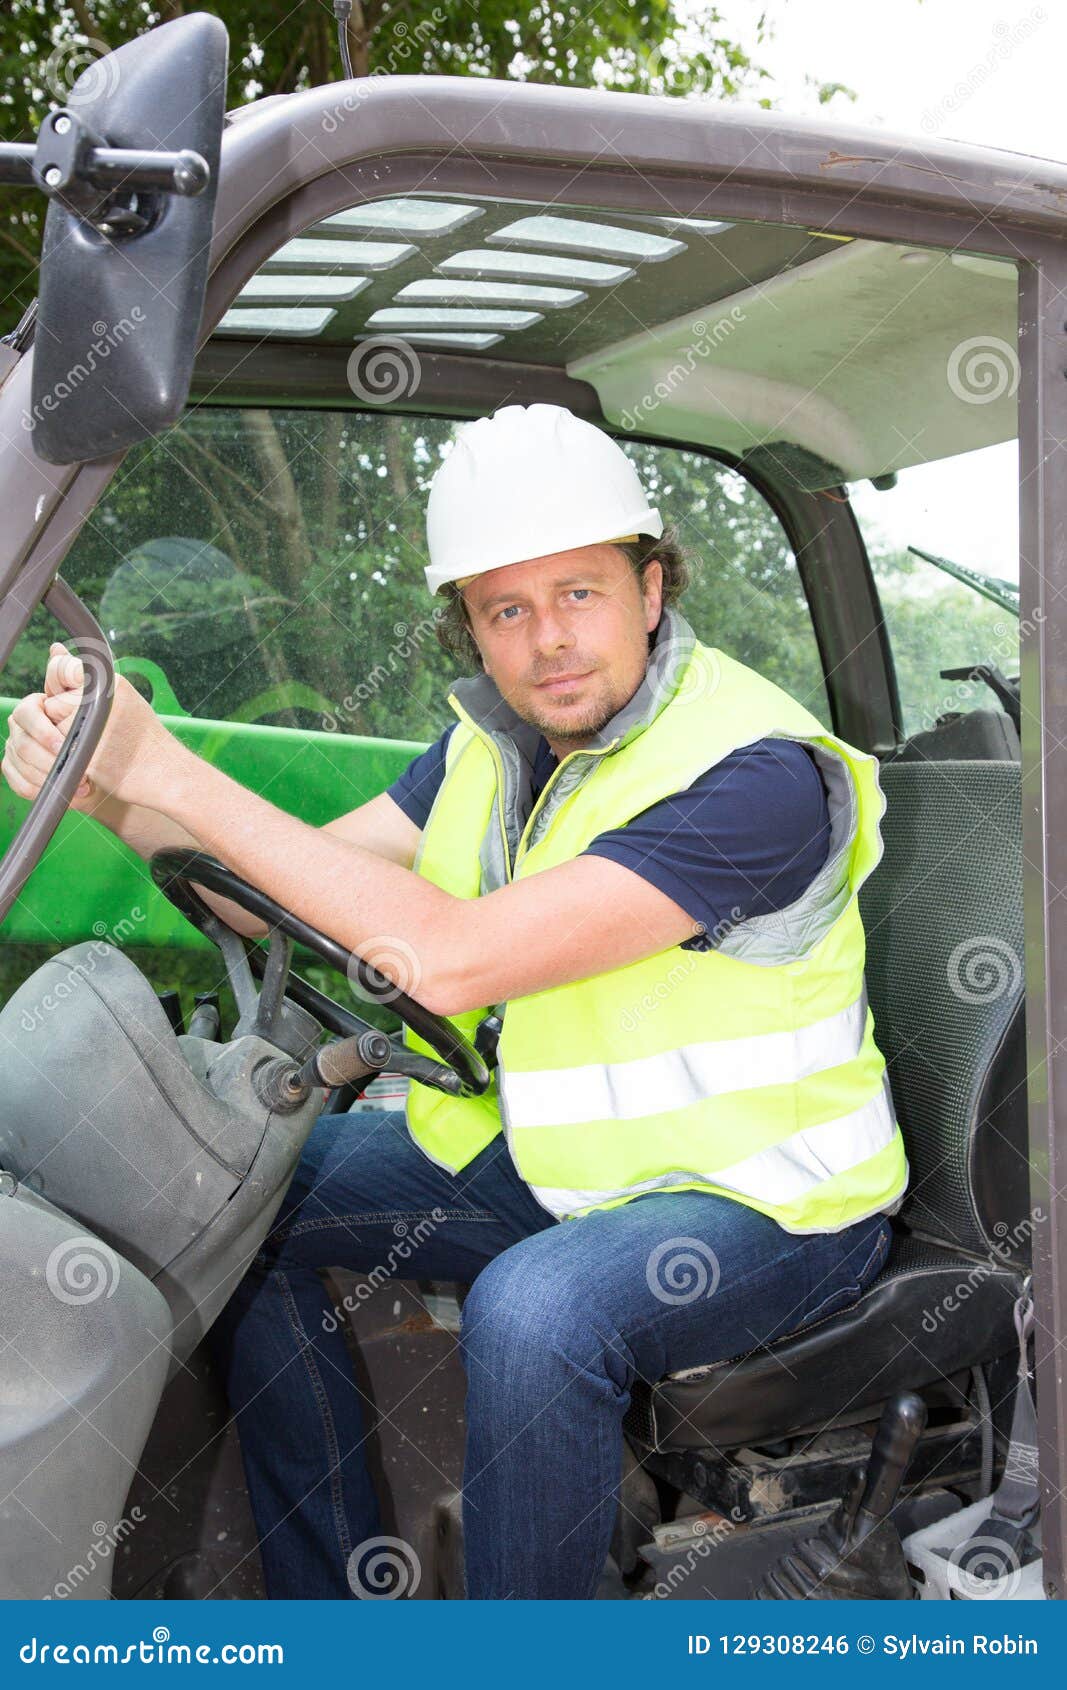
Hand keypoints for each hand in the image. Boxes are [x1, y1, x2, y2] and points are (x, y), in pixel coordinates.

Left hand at [2, 643, 180, 811]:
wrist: (163, 770)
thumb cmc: (140, 735)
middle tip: (98, 730)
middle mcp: (96, 696)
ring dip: (65, 738)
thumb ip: (82, 674)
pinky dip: (68, 757)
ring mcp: (87, 722)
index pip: (58, 667)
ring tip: (97, 744)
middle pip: (52, 702)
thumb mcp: (117, 695)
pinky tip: (94, 758)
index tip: (83, 704)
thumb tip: (54, 647)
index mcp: (106, 679)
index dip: (63, 686)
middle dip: (64, 717)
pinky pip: (55, 749)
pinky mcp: (81, 748)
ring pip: (50, 726)